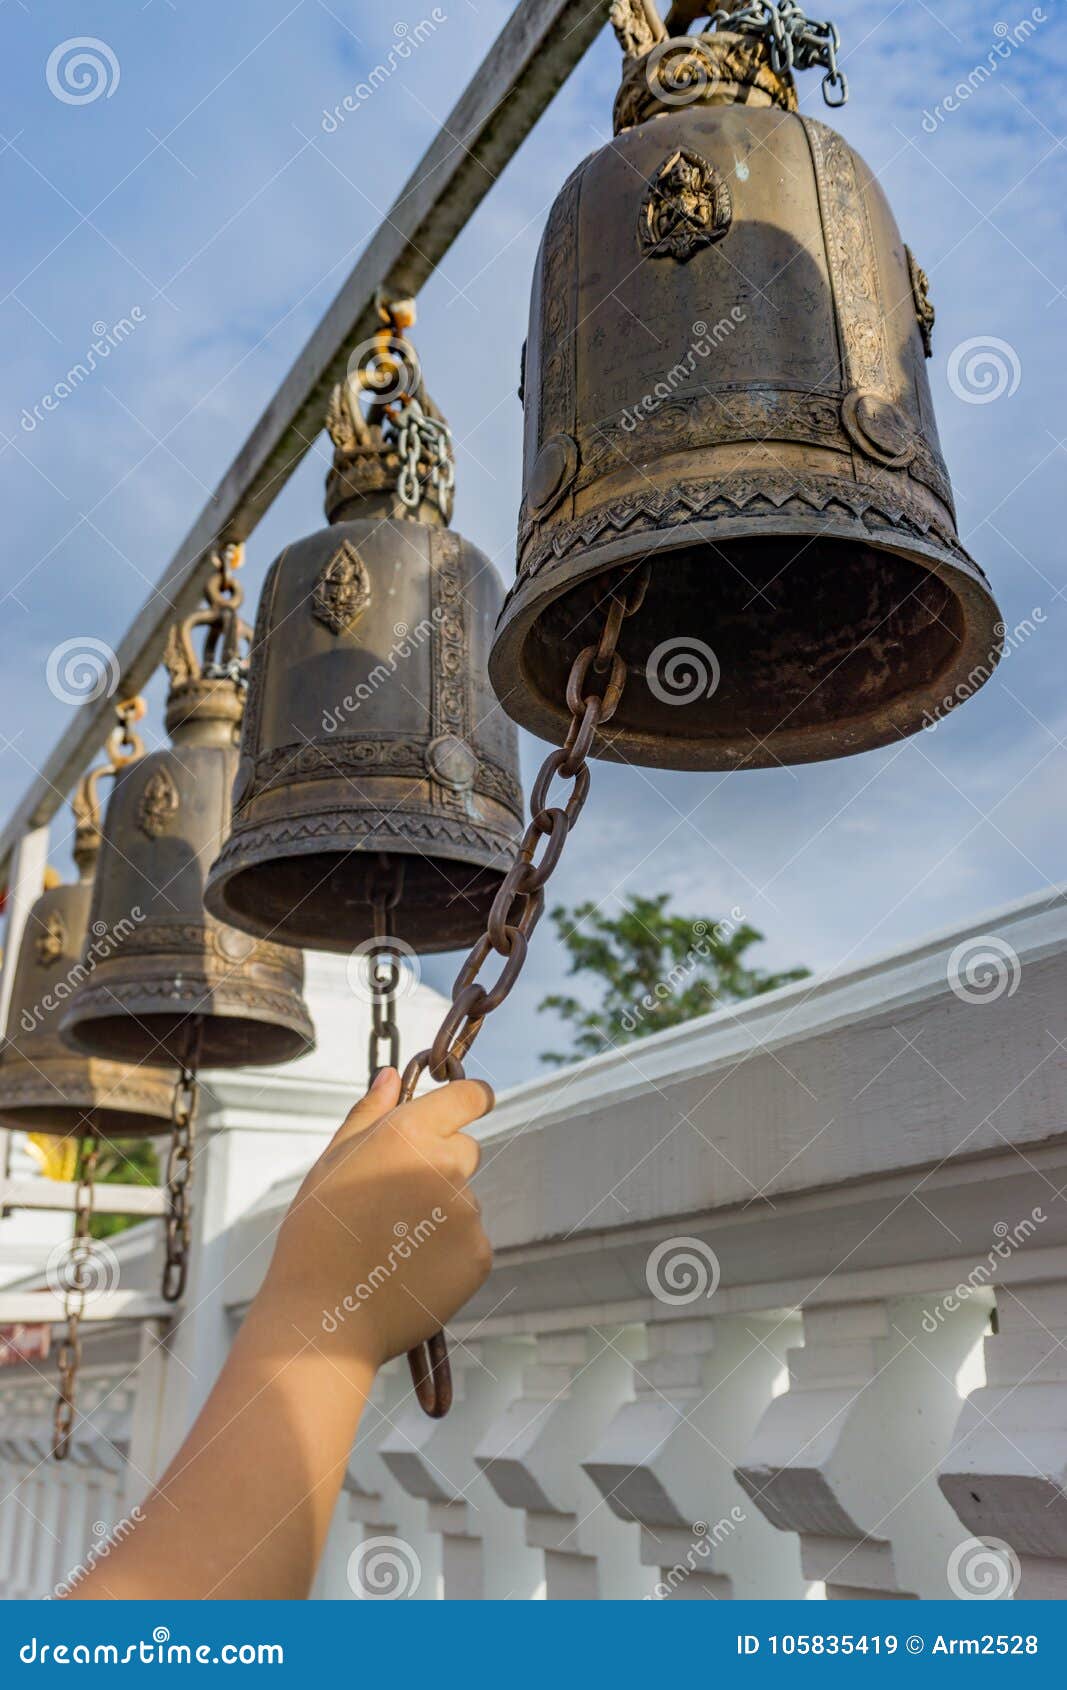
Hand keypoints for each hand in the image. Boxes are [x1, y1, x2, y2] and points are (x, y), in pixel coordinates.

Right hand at [262, 1067, 494, 1368]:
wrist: (325, 1315)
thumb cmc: (317, 1235)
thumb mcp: (331, 1163)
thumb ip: (368, 1114)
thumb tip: (391, 1076)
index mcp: (407, 1133)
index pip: (469, 1097)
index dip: (470, 1100)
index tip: (468, 1107)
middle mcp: (445, 1165)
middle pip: (466, 1150)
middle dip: (441, 1166)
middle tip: (393, 1203)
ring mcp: (466, 1212)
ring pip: (464, 1201)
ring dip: (440, 1216)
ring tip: (391, 1246)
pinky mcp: (478, 1255)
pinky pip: (470, 1242)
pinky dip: (448, 1254)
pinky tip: (409, 1271)